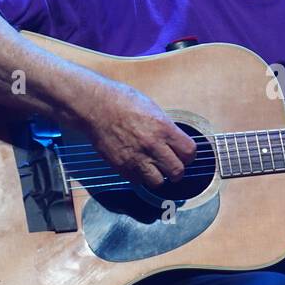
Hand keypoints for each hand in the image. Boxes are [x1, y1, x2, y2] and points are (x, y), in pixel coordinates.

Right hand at [81, 79, 196, 191]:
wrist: (95, 107)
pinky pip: (138, 181)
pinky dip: (140, 176)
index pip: (190, 152)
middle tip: (172, 165)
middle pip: (177, 172)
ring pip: (158, 182)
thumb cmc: (122, 101)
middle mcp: (152, 145)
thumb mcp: (152, 109)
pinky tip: (137, 165)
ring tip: (154, 168)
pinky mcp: (121, 166)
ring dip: (159, 176)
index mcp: (163, 128)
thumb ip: (166, 127)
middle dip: (177, 170)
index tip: (185, 154)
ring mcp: (136, 158)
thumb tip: (176, 141)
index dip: (189, 155)